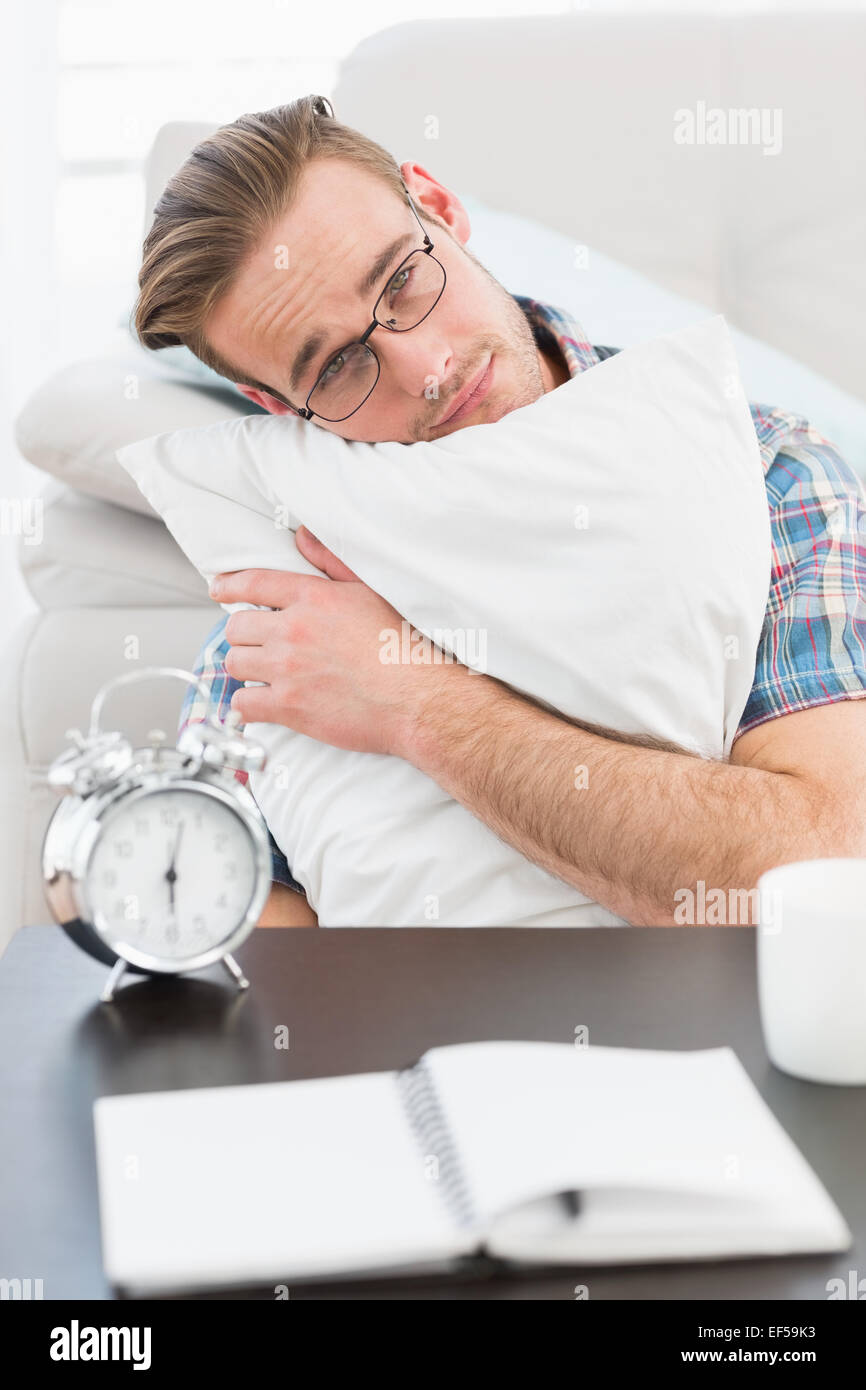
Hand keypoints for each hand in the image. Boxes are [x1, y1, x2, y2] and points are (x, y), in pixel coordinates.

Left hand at [209, 526, 465, 756]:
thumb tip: (302, 536)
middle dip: (244, 636)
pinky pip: (243, 703)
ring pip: (235, 664)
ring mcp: (287, 670)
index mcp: (313, 597)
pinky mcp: (288, 706)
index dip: (229, 586)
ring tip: (262, 673)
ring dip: (246, 669)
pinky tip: (261, 705)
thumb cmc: (403, 646)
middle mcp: (293, 630)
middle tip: (257, 644)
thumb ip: (331, 562)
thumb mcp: (370, 590)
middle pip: (237, 628)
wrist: (419, 698)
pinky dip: (248, 705)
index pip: (254, 583)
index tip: (219, 590)